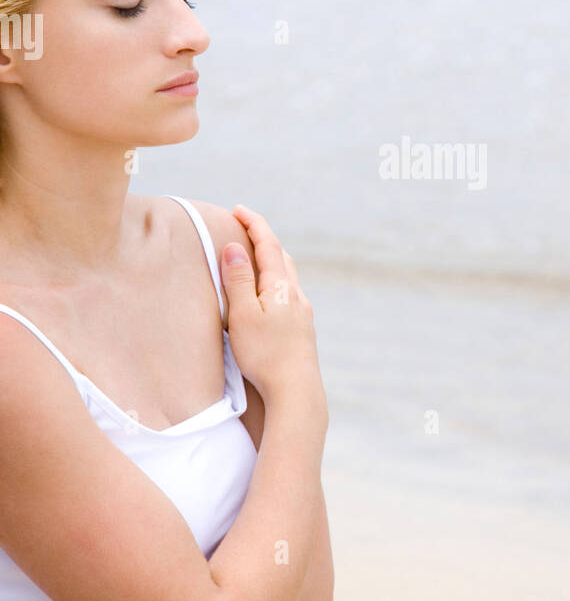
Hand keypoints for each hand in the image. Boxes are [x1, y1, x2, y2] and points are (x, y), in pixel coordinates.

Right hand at [222, 205, 328, 436]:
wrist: (296, 391)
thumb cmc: (264, 355)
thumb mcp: (243, 314)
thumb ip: (239, 280)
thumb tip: (236, 248)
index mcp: (280, 286)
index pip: (268, 244)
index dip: (254, 223)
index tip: (238, 209)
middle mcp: (296, 295)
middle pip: (282, 257)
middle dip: (264, 240)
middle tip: (246, 230)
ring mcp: (303, 314)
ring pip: (289, 277)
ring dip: (273, 262)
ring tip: (256, 261)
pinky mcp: (303, 331)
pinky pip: (290, 296)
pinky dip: (277, 284)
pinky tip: (271, 298)